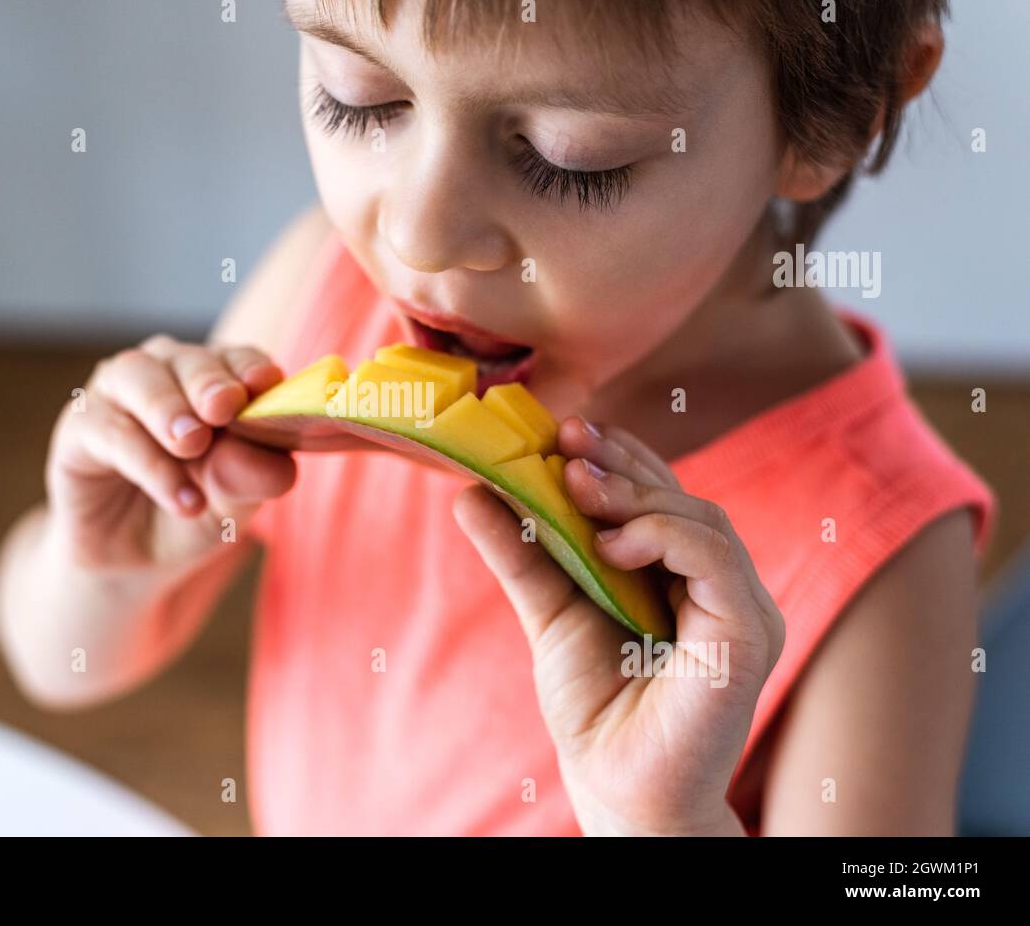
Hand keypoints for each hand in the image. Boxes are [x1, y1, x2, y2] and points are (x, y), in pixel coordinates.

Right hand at [46, 335, 296, 566]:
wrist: (131, 559)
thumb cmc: (192, 509)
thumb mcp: (234, 505)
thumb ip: (252, 479)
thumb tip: (279, 465)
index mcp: (215, 379)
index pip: (240, 360)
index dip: (251, 368)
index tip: (264, 383)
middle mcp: (167, 372)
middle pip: (190, 359)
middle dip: (209, 382)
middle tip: (224, 407)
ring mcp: (118, 393)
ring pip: (140, 377)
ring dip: (169, 409)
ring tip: (192, 445)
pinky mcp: (80, 426)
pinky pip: (112, 432)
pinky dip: (148, 463)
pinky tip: (180, 498)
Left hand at [453, 417, 784, 835]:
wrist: (617, 787)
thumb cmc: (596, 706)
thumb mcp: (550, 610)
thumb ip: (521, 552)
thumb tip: (471, 491)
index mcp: (681, 575)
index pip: (660, 497)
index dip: (618, 459)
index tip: (563, 431)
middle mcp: (719, 586)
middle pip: (682, 499)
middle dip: (623, 465)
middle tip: (567, 442)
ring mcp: (740, 609)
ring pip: (703, 520)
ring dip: (637, 494)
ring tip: (578, 485)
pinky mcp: (747, 634)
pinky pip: (717, 562)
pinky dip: (665, 537)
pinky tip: (613, 542)